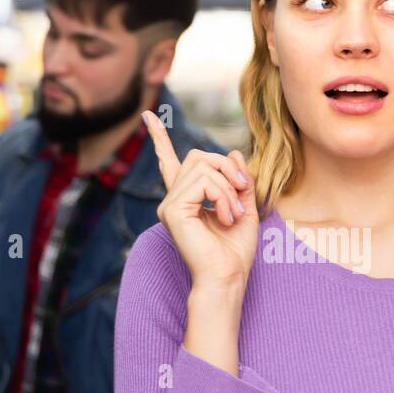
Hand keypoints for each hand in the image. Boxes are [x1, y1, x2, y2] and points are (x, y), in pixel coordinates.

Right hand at [146, 110, 258, 292]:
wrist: (228, 276)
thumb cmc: (235, 250)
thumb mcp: (245, 207)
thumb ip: (238, 180)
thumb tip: (233, 152)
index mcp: (186, 198)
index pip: (169, 161)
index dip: (159, 138)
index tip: (148, 116)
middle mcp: (173, 199)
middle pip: (198, 156)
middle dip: (227, 168)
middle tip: (243, 192)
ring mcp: (169, 203)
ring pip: (204, 167)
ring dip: (228, 188)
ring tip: (233, 214)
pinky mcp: (172, 210)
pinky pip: (203, 182)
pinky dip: (222, 196)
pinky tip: (225, 217)